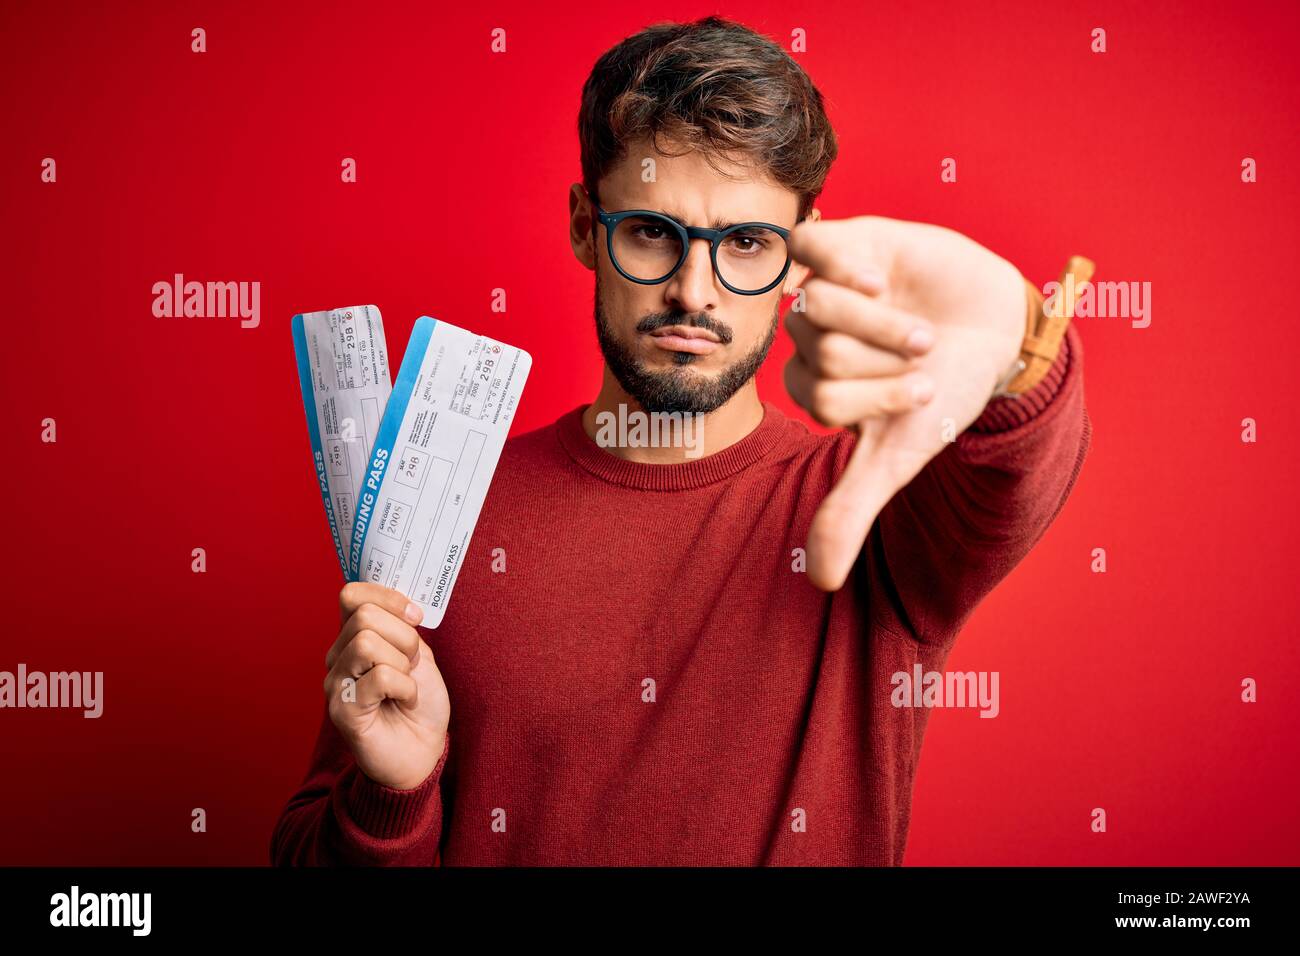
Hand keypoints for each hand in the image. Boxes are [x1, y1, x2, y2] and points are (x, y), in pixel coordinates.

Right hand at [323, 582, 450, 789]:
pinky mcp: (343, 710)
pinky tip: (404, 702)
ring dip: (403, 664)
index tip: (415, 618)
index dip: (387, 597)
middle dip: (404, 637)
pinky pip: (380, 677)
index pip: (352, 595)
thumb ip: (402, 627)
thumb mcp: (417, 654)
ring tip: (406, 685)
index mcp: (354, 638)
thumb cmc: (419, 702)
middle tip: (413, 665)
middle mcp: (338, 657)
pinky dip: (406, 687)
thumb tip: (400, 605)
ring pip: (368, 643)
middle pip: (365, 616)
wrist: (424, 748)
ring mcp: (336, 683)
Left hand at [783, 215, 1026, 591]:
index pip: (820, 398)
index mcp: (816, 386)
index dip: (879, 400)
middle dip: (885, 363)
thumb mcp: (900, 457)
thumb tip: (818, 581)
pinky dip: (843, 265)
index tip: (923, 395)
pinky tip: (880, 279)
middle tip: (924, 357)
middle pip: (820, 353)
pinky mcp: (845, 243)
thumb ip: (852, 510)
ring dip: (882, 325)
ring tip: (920, 327)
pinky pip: (810, 245)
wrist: (999, 328)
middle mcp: (813, 338)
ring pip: (817, 307)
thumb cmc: (948, 392)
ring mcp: (825, 289)